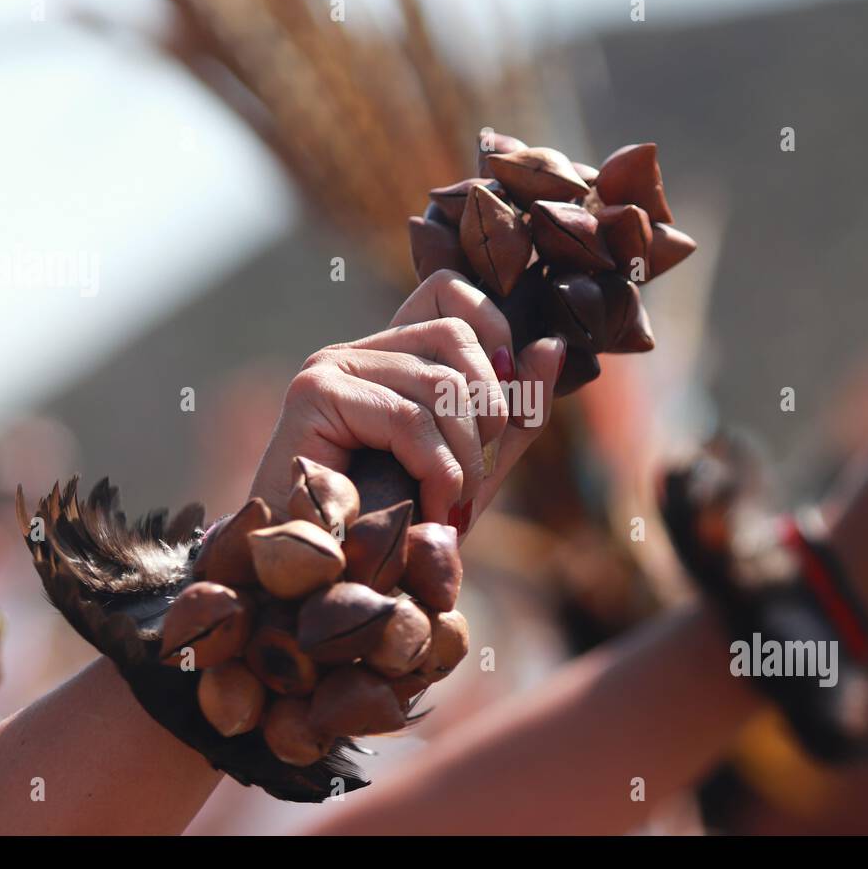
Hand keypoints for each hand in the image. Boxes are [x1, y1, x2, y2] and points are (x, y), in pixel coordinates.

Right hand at [249, 269, 565, 531]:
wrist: (328, 579)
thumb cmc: (396, 525)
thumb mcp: (475, 465)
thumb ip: (516, 412)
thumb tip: (552, 345)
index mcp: (391, 356)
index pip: (450, 290)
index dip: (493, 331)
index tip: (498, 407)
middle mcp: (357, 349)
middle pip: (457, 336)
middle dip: (486, 415)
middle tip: (469, 480)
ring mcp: (331, 367)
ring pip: (441, 383)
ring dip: (463, 458)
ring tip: (448, 504)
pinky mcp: (314, 395)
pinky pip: (409, 420)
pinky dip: (437, 471)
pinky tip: (430, 509)